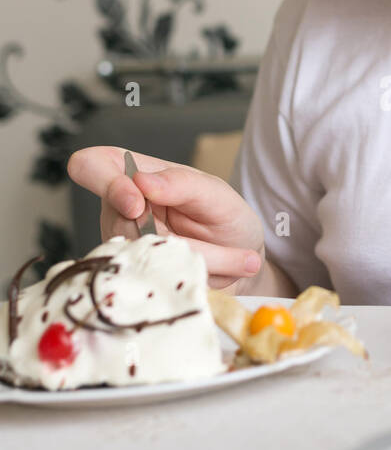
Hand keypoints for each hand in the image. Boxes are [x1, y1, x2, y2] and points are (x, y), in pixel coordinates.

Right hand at [67, 146, 264, 289]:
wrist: (239, 254)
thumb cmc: (222, 214)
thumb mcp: (213, 192)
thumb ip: (180, 184)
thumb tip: (141, 181)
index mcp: (129, 173)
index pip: (90, 166)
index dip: (105, 185)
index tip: (136, 205)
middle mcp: (117, 210)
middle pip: (120, 227)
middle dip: (175, 240)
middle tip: (228, 250)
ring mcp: (122, 246)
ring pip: (143, 260)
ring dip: (198, 262)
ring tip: (241, 261)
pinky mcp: (133, 276)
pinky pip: (155, 283)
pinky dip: (197, 278)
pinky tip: (224, 274)